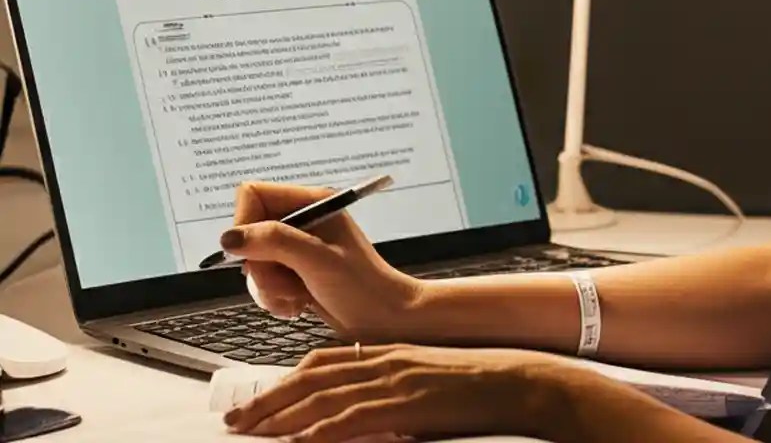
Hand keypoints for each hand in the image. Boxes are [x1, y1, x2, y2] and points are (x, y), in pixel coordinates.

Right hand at [221, 182, 426, 341]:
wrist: (385, 320)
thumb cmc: (361, 287)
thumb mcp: (317, 260)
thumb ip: (275, 242)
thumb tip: (228, 238)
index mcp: (311, 202)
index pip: (252, 194)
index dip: (244, 224)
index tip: (253, 255)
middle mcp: (302, 219)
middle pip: (248, 231)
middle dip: (260, 266)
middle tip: (285, 283)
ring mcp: (297, 246)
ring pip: (253, 260)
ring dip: (268, 286)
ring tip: (296, 298)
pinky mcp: (295, 270)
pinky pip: (263, 280)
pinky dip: (274, 297)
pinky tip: (297, 305)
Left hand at [221, 344, 572, 441]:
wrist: (518, 381)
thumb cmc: (481, 388)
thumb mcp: (428, 384)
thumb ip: (393, 397)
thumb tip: (365, 421)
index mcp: (388, 353)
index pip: (323, 361)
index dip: (285, 380)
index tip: (260, 398)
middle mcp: (384, 361)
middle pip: (310, 377)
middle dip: (269, 399)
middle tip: (236, 419)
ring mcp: (393, 381)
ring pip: (321, 397)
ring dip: (280, 417)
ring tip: (249, 432)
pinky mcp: (405, 404)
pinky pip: (350, 418)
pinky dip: (319, 431)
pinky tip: (297, 442)